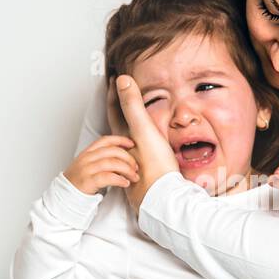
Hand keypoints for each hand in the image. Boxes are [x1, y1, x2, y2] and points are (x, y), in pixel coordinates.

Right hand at [64, 135, 139, 195]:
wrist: (65, 196)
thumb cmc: (80, 182)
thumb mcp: (88, 165)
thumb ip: (101, 159)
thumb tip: (122, 157)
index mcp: (87, 153)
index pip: (105, 140)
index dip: (120, 140)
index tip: (132, 144)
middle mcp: (86, 159)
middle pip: (112, 151)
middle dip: (128, 158)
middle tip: (136, 167)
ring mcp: (86, 169)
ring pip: (111, 163)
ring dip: (127, 169)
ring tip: (134, 176)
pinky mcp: (88, 182)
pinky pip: (108, 177)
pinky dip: (120, 179)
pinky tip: (125, 183)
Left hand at [113, 75, 178, 210]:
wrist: (165, 200)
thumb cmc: (155, 169)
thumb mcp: (143, 131)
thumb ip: (132, 106)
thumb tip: (121, 80)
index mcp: (125, 137)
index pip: (115, 109)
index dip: (114, 92)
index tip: (114, 78)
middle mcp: (127, 149)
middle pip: (120, 123)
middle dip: (121, 107)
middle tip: (123, 91)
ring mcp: (137, 161)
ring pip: (131, 138)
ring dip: (133, 124)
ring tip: (137, 115)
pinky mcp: (147, 173)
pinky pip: (142, 151)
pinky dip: (144, 142)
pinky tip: (152, 145)